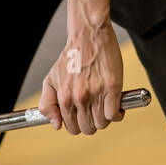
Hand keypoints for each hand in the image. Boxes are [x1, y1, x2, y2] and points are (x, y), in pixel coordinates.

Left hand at [39, 19, 124, 135]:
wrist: (88, 35)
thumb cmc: (71, 57)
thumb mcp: (51, 79)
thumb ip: (47, 104)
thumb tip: (56, 125)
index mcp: (64, 97)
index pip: (72, 128)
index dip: (79, 123)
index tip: (84, 115)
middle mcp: (79, 97)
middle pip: (88, 129)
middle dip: (92, 122)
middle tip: (95, 110)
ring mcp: (96, 93)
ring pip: (102, 123)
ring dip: (105, 118)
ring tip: (105, 105)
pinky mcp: (112, 87)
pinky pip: (115, 115)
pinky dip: (117, 114)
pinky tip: (116, 104)